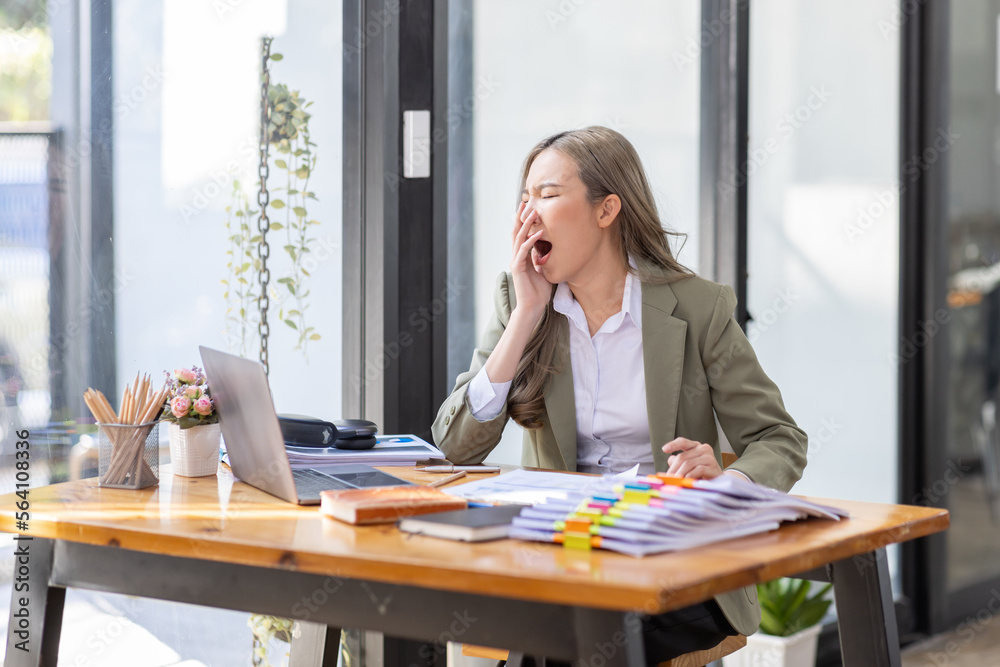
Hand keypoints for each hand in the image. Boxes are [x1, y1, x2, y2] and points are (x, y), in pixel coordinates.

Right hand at [510, 201, 552, 324]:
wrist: (533, 306)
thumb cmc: (538, 291)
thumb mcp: (542, 270)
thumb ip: (540, 259)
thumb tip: (543, 249)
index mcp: (522, 256)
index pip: (521, 234)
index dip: (523, 220)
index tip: (529, 207)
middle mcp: (517, 256)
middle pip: (516, 232)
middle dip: (521, 216)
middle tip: (526, 202)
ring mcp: (516, 261)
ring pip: (519, 238)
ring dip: (526, 224)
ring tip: (533, 212)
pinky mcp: (518, 268)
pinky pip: (524, 251)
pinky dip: (531, 241)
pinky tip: (538, 232)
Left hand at [662, 438, 722, 479]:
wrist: (718, 482)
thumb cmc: (701, 473)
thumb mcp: (688, 466)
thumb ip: (678, 461)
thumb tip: (669, 460)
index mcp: (696, 446)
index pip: (683, 442)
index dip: (673, 445)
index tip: (664, 449)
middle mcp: (703, 449)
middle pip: (683, 456)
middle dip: (673, 468)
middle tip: (668, 478)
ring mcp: (709, 457)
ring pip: (689, 463)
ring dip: (680, 474)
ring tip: (675, 481)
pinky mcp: (713, 467)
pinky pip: (698, 470)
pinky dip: (690, 476)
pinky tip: (686, 481)